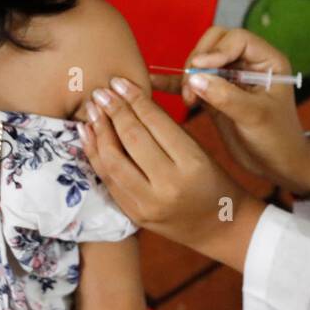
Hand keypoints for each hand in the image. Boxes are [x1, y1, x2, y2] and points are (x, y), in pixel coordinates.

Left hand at [78, 76, 265, 270]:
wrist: (221, 227)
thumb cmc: (214, 181)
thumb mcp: (199, 151)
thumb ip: (167, 129)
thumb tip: (131, 99)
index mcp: (192, 163)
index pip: (155, 123)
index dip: (134, 99)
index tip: (119, 82)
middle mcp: (169, 185)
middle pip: (132, 139)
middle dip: (113, 111)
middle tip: (100, 91)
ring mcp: (149, 204)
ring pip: (113, 161)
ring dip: (99, 132)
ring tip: (91, 110)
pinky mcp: (135, 215)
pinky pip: (109, 182)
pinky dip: (96, 156)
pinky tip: (89, 136)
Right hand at [150, 27, 309, 195]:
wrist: (278, 164)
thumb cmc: (278, 138)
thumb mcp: (255, 117)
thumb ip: (226, 96)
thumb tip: (194, 78)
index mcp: (267, 60)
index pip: (237, 39)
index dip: (217, 50)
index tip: (201, 68)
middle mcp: (248, 63)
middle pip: (214, 43)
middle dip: (199, 61)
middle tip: (192, 86)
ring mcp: (230, 78)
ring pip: (201, 61)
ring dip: (189, 75)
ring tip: (188, 99)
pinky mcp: (215, 93)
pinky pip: (193, 81)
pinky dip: (175, 83)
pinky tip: (154, 83)